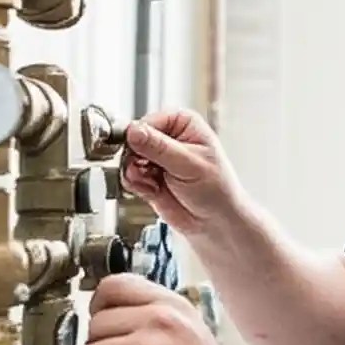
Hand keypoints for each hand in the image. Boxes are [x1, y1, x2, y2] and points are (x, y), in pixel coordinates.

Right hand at [118, 108, 248, 239]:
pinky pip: (128, 176)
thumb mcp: (189, 164)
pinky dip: (137, 186)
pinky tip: (155, 190)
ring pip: (127, 159)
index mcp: (182, 124)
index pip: (147, 122)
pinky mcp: (148, 177)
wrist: (215, 222)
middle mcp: (167, 137)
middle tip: (151, 171)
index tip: (139, 153)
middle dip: (137, 159)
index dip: (138, 138)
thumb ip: (159, 147)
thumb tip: (133, 131)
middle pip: (132, 140)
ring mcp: (156, 158)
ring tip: (156, 183)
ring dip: (138, 174)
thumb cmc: (217, 189)